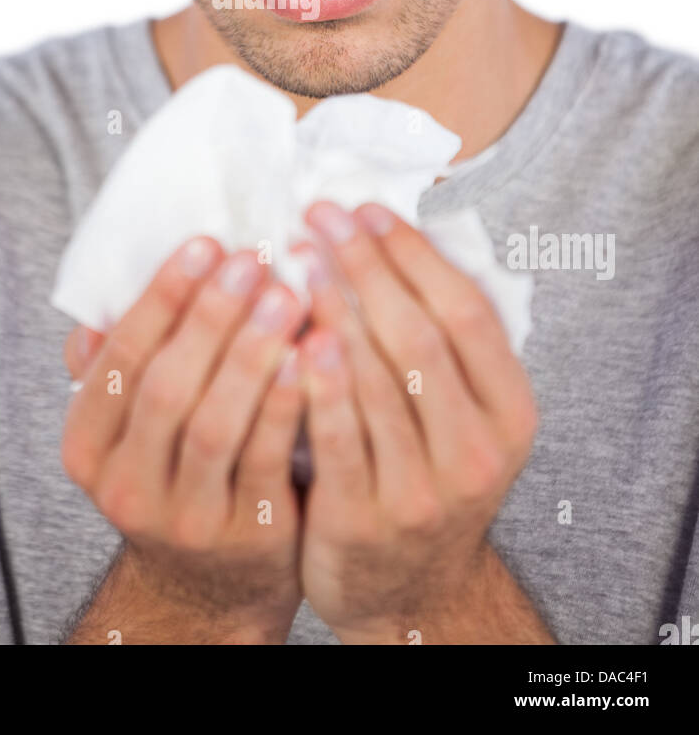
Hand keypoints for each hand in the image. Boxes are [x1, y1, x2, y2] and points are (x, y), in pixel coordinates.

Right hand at [61, 237, 306, 637]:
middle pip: (166, 388)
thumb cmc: (176, 470)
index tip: (206, 243)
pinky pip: (265, 461)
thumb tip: (99, 305)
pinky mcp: (244, 536)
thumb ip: (116, 370)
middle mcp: (125, 486)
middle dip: (211, 315)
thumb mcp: (131, 429)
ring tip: (288, 294)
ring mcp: (184, 517)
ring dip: (252, 352)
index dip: (162, 298)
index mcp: (87, 446)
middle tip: (254, 259)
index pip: (118, 359)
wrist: (210, 581)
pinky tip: (308, 357)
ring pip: (214, 425)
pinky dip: (285, 405)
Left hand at [293, 201, 539, 642]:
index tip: (368, 209)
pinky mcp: (364, 519)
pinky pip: (336, 436)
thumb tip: (391, 235)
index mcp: (510, 412)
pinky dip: (314, 381)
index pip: (466, 311)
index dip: (414, 254)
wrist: (412, 591)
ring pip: (374, 380)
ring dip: (333, 307)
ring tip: (298, 257)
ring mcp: (422, 490)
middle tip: (321, 218)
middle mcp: (476, 451)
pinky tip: (290, 334)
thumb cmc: (429, 474)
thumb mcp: (464, 417)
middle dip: (366, 266)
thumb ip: (443, 344)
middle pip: (418, 336)